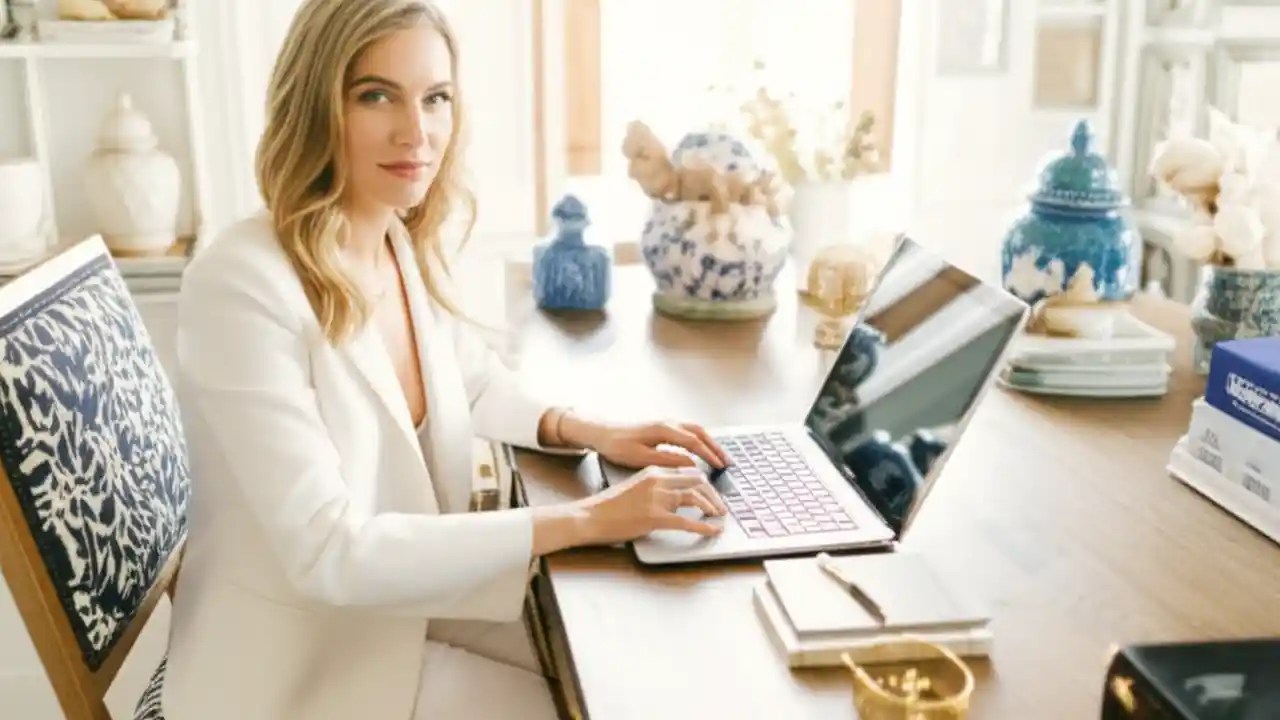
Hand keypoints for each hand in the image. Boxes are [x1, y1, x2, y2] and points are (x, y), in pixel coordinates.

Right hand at [578, 465, 727, 543]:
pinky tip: (712, 531)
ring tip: (718, 518)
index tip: (712, 494)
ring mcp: (656, 498)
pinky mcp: (654, 517)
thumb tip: (679, 500)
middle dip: (713, 494)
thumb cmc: (611, 507)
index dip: (705, 483)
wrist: (591, 516)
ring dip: (711, 508)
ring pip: (695, 498)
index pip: (688, 471)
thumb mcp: (637, 488)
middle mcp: (657, 480)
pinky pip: (687, 521)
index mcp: (653, 471)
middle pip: (697, 480)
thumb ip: (658, 490)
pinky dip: (704, 527)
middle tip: (720, 507)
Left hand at [590, 420, 730, 469]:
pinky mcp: (662, 426)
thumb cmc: (617, 446)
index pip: (694, 442)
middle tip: (727, 461)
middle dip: (715, 447)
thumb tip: (691, 464)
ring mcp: (666, 422)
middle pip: (699, 432)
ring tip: (719, 456)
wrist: (601, 432)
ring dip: (709, 442)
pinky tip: (701, 449)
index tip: (720, 467)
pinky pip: (687, 430)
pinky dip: (699, 439)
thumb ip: (667, 460)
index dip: (709, 455)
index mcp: (664, 430)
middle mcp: (668, 422)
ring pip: (695, 429)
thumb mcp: (641, 458)